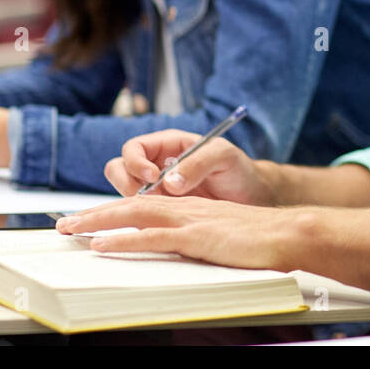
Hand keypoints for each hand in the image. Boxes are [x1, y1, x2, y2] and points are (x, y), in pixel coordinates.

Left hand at [55, 195, 298, 269]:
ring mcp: (191, 220)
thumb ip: (198, 238)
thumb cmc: (262, 239)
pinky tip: (103, 245)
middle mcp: (186, 208)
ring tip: (70, 229)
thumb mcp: (222, 235)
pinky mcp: (197, 236)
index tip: (90, 222)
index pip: (145, 205)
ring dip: (98, 221)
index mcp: (191, 207)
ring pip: (134, 215)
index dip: (115, 211)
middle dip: (95, 214)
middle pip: (132, 205)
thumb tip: (178, 250)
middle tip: (65, 223)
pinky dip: (124, 239)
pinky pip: (153, 236)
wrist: (289, 233)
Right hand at [104, 129, 275, 204]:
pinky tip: (157, 224)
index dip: (136, 162)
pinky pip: (139, 213)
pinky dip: (140, 218)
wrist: (250, 196)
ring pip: (124, 192)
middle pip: (119, 169)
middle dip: (125, 183)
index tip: (153, 177)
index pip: (135, 148)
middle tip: (144, 197)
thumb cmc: (238, 170)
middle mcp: (156, 165)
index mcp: (168, 144)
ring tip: (156, 210)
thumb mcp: (224, 157)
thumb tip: (170, 183)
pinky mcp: (160, 210)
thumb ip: (198, 163)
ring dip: (131, 202)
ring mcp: (156, 189)